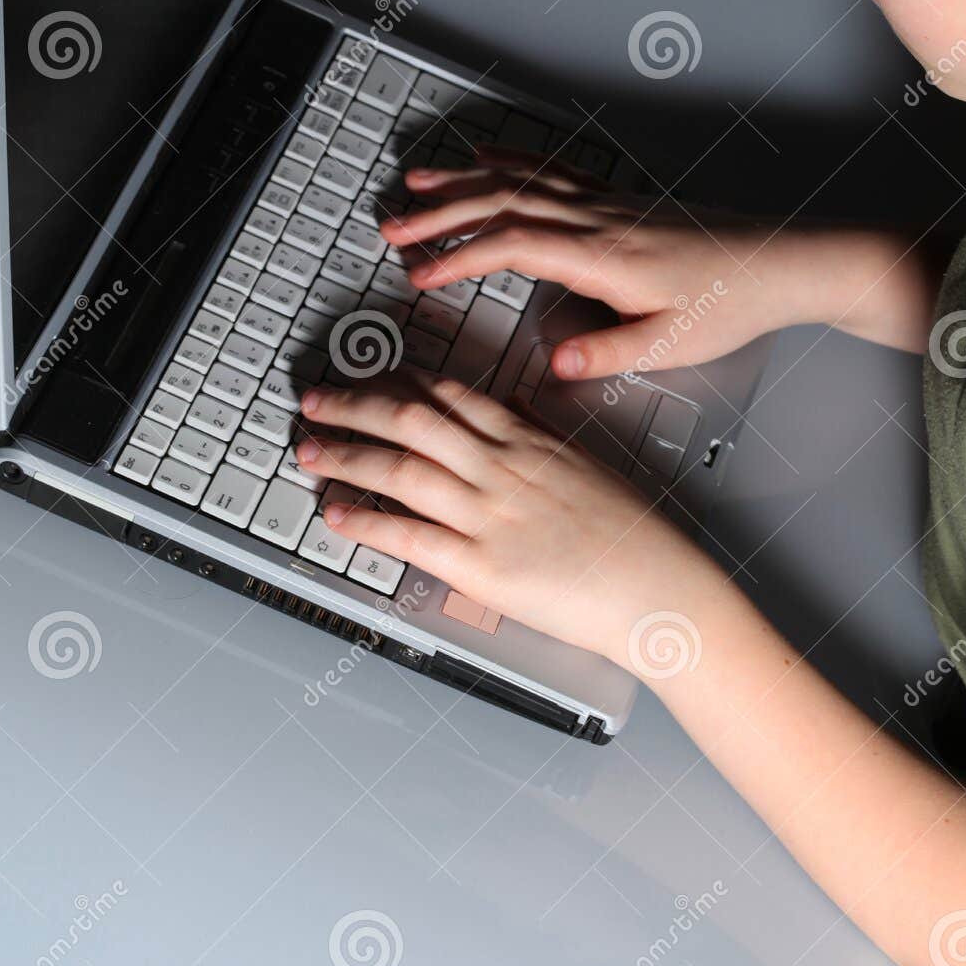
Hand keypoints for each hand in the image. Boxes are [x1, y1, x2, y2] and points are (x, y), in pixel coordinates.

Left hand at [297, 368, 698, 668]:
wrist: (658, 590)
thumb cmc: (632, 535)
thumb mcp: (586, 464)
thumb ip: (540, 435)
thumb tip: (512, 408)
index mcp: (528, 441)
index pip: (450, 396)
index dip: (398, 382)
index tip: (365, 376)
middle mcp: (503, 468)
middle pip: (411, 421)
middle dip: (354, 406)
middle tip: (314, 402)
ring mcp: (490, 516)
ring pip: (399, 470)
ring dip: (345, 457)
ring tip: (308, 451)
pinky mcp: (482, 568)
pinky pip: (408, 536)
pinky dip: (364, 523)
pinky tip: (335, 515)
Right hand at [381, 145, 794, 380]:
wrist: (779, 262)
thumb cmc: (729, 305)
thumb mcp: (671, 345)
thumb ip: (607, 351)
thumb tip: (552, 360)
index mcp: (603, 257)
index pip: (512, 244)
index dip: (458, 257)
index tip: (417, 273)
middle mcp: (597, 220)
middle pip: (502, 202)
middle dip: (439, 214)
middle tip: (391, 228)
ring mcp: (606, 203)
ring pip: (521, 179)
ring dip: (463, 181)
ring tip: (415, 185)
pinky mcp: (619, 199)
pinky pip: (553, 169)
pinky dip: (510, 160)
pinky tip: (485, 157)